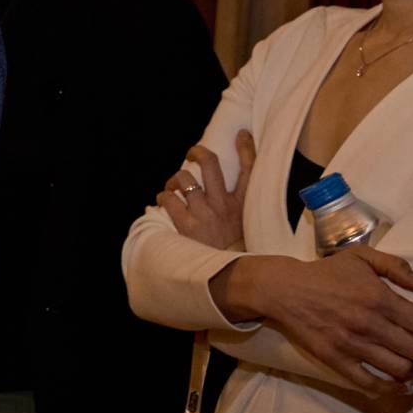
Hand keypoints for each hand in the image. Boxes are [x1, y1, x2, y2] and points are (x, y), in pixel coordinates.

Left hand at [155, 131, 251, 249]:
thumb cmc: (232, 251)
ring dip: (175, 180)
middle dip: (199, 152)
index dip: (246, 148)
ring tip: (173, 187)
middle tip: (194, 152)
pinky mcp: (185, 225)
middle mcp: (224, 206)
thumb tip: (222, 193)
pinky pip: (167, 199)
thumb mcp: (244, 227)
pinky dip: (163, 197)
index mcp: (243, 205)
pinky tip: (164, 201)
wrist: (224, 278)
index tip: (241, 134)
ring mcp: (204, 214)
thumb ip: (237, 209)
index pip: (250, 170)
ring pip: (184, 178)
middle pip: (211, 164)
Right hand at [215, 245, 412, 393]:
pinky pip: (370, 383)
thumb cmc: (326, 272)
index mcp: (381, 299)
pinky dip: (389, 387)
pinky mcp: (336, 360)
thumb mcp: (361, 256)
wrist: (284, 290)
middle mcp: (371, 325)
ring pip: (400, 370)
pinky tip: (396, 383)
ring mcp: (353, 346)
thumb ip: (396, 267)